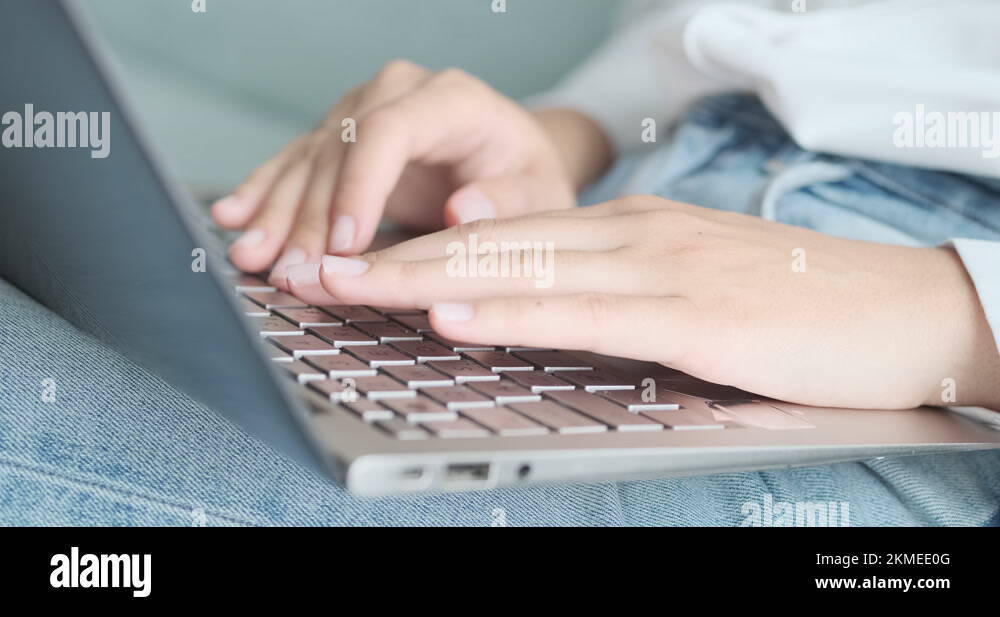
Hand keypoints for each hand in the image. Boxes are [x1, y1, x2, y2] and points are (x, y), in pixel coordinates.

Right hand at [210, 60, 587, 290]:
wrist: (511, 160)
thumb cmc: (527, 179)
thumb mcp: (539, 194)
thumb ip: (507, 201)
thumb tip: (461, 207)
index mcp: (452, 99)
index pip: (389, 131)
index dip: (360, 186)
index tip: (346, 243)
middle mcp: (398, 94)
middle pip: (339, 150)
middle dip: (312, 217)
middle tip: (292, 272)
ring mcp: (362, 109)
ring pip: (309, 158)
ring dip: (277, 211)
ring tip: (250, 256)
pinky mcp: (340, 136)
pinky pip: (296, 163)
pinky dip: (265, 193)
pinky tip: (234, 216)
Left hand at [291, 196, 999, 409]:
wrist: (902, 311)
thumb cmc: (796, 309)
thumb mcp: (689, 293)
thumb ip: (618, 298)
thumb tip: (541, 317)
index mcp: (628, 232)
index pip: (503, 239)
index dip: (420, 250)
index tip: (353, 263)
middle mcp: (632, 236)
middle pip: (492, 244)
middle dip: (395, 257)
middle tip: (317, 267)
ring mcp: (660, 268)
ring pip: (520, 267)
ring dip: (424, 277)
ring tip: (349, 283)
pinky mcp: (693, 313)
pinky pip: (581, 310)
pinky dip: (508, 311)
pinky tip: (452, 315)